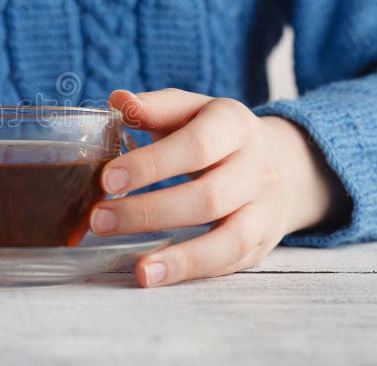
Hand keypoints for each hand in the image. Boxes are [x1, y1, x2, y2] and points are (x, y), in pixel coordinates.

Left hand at [91, 88, 343, 286]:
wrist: (276, 162)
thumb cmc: (213, 133)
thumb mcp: (189, 110)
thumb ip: (154, 108)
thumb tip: (117, 101)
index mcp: (234, 124)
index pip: (196, 146)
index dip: (151, 164)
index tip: (108, 179)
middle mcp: (256, 167)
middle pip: (208, 197)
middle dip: (149, 212)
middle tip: (100, 219)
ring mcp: (264, 209)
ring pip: (228, 238)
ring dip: (178, 256)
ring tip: (137, 268)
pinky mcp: (260, 242)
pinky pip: (228, 262)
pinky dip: (190, 271)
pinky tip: (154, 275)